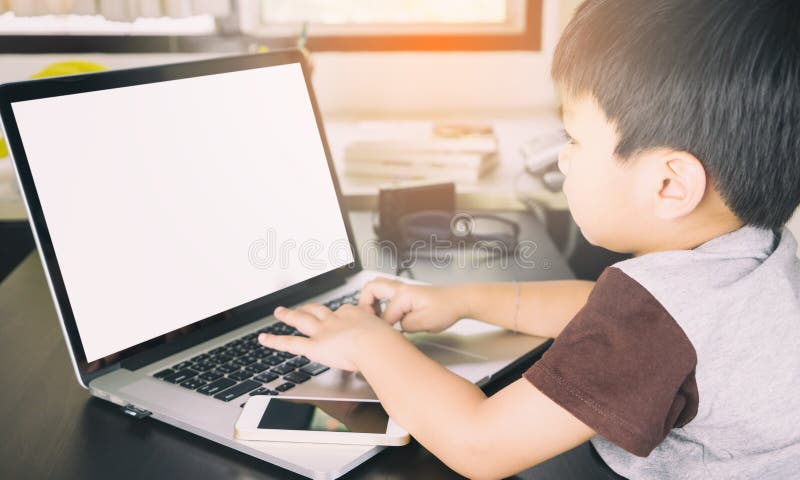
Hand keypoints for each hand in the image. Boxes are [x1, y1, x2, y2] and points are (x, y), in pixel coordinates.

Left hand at [257, 303, 399, 371]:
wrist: (376, 345)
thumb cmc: (387, 344)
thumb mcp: (392, 337)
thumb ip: (389, 345)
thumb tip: (396, 356)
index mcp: (356, 314)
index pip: (344, 313)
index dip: (341, 316)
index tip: (342, 318)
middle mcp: (337, 319)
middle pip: (320, 311)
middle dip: (310, 308)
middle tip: (304, 306)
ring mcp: (323, 331)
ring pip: (302, 320)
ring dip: (289, 315)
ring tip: (279, 312)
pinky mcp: (314, 345)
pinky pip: (291, 342)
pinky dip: (276, 340)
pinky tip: (264, 339)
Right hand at [357, 278, 466, 333]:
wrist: (459, 301)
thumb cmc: (446, 308)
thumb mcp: (425, 323)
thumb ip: (405, 326)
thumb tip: (395, 326)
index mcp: (403, 295)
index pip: (384, 314)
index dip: (384, 327)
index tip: (385, 335)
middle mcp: (401, 289)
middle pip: (371, 287)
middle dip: (364, 304)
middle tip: (366, 319)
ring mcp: (403, 289)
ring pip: (377, 287)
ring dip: (371, 301)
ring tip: (373, 316)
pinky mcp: (406, 293)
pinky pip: (385, 292)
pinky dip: (379, 301)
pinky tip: (386, 315)